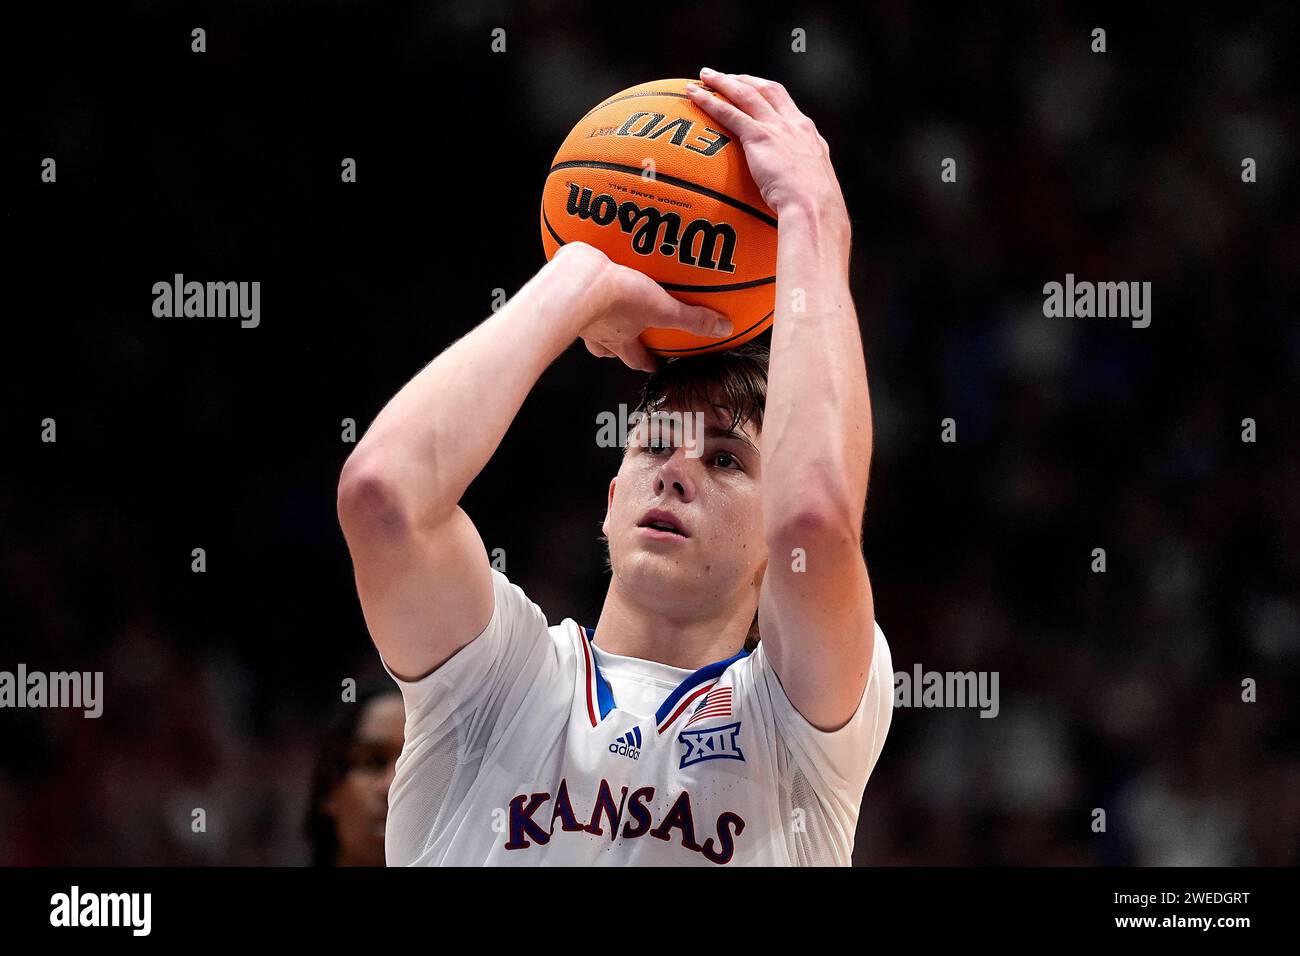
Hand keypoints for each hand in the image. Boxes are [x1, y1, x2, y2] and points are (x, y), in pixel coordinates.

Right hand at [554, 242, 731, 371]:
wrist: (577, 278)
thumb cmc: (615, 299)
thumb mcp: (661, 308)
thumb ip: (691, 319)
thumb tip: (722, 329)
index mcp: (620, 340)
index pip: (636, 359)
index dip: (647, 363)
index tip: (654, 364)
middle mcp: (598, 332)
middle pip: (607, 348)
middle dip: (617, 346)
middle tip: (626, 336)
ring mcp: (579, 314)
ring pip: (589, 325)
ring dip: (598, 319)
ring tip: (605, 305)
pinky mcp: (568, 287)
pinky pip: (576, 290)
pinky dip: (584, 285)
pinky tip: (591, 270)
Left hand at [685, 68, 847, 221]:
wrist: (814, 207)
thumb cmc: (814, 210)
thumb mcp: (812, 192)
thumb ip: (798, 186)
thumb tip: (789, 202)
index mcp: (809, 136)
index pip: (787, 106)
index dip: (768, 94)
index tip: (755, 89)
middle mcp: (794, 125)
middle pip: (768, 91)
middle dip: (746, 80)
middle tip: (727, 77)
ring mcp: (777, 128)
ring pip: (746, 95)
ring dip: (724, 82)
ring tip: (704, 76)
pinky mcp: (760, 136)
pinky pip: (729, 113)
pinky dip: (709, 101)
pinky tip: (693, 94)